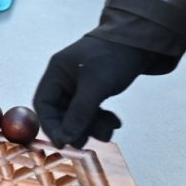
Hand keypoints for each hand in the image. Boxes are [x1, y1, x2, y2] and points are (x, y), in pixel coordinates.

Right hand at [33, 34, 151, 146]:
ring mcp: (79, 86)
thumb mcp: (96, 84)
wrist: (142, 42)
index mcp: (57, 72)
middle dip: (75, 128)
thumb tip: (67, 137)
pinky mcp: (94, 90)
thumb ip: (80, 112)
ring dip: (92, 126)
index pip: (44, 104)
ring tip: (110, 128)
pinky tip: (115, 122)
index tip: (63, 143)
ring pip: (78, 116)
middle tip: (87, 141)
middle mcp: (65, 80)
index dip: (51, 125)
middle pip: (61, 113)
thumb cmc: (114, 55)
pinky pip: (92, 112)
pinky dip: (102, 120)